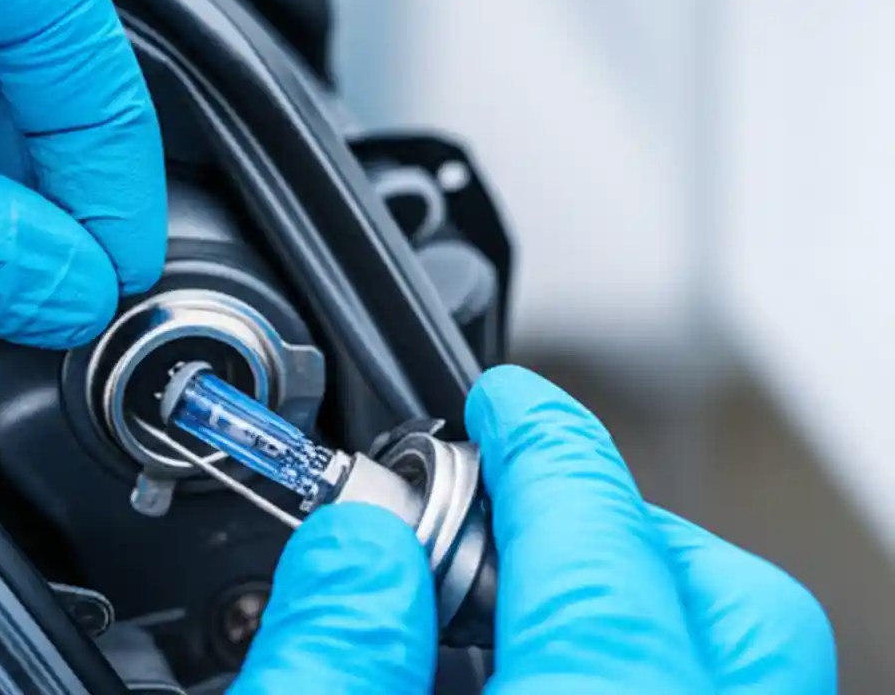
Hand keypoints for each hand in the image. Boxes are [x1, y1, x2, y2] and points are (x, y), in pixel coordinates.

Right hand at [230, 366, 836, 693]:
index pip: (600, 546)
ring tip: (528, 593)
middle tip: (521, 495)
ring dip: (644, 593)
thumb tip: (359, 534)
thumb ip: (329, 649)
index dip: (545, 446)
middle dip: (620, 514)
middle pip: (729, 599)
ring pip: (744, 661)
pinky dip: (653, 668)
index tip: (507, 405)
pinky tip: (551, 682)